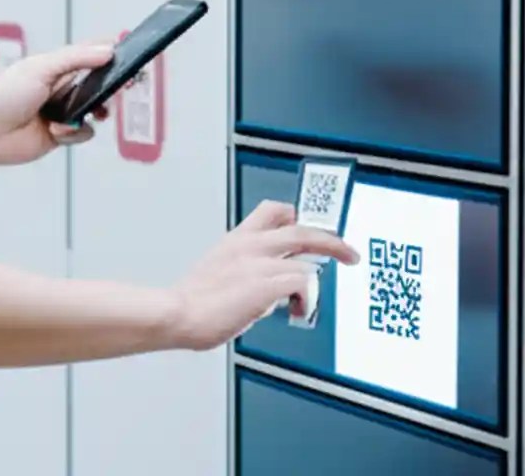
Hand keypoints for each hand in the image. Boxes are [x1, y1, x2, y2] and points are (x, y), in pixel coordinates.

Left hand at [0, 41, 115, 166]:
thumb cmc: (6, 96)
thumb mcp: (41, 69)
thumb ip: (76, 59)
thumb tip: (107, 50)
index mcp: (55, 66)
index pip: (88, 53)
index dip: (108, 51)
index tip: (128, 51)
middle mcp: (61, 88)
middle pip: (98, 83)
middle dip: (111, 86)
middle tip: (125, 84)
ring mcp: (63, 111)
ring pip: (96, 110)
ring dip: (94, 112)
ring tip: (93, 113)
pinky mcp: (62, 134)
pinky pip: (84, 132)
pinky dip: (74, 133)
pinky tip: (57, 131)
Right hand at [167, 200, 361, 350]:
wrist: (177, 313)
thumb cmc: (192, 301)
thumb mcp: (217, 270)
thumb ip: (245, 270)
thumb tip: (270, 287)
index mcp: (237, 239)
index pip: (274, 210)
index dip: (298, 216)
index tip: (312, 225)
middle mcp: (251, 245)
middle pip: (303, 229)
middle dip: (332, 241)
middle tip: (348, 253)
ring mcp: (260, 263)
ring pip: (307, 260)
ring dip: (313, 281)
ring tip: (305, 300)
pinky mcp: (266, 284)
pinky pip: (303, 283)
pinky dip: (305, 298)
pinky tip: (297, 311)